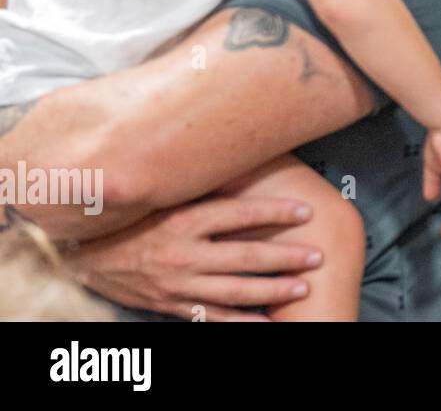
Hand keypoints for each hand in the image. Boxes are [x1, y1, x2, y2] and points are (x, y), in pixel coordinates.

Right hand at [65, 197, 322, 321]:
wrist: (83, 255)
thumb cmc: (130, 218)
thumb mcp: (162, 196)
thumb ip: (198, 186)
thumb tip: (238, 158)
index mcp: (183, 219)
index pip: (240, 214)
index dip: (277, 212)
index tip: (307, 211)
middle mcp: (183, 253)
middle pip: (246, 256)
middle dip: (286, 256)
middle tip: (317, 255)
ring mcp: (177, 283)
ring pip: (234, 290)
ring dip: (272, 289)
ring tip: (302, 287)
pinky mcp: (170, 304)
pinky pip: (211, 317)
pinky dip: (241, 322)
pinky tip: (267, 322)